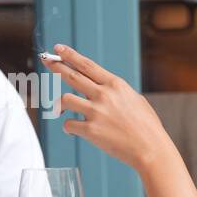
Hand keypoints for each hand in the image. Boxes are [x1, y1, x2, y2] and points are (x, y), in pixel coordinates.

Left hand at [41, 44, 171, 173]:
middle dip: (56, 66)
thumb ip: (115, 92)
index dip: (70, 55)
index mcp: (115, 85)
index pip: (87, 65)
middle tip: (46, 60)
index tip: (58, 48)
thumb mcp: (134, 99)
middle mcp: (104, 95)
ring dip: (60, 105)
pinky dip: (68, 128)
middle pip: (72, 76)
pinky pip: (68, 125)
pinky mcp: (90, 130)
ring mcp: (96, 112)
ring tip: (62, 109)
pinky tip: (73, 130)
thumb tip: (100, 88)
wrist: (151, 148)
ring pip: (65, 100)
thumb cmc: (146, 126)